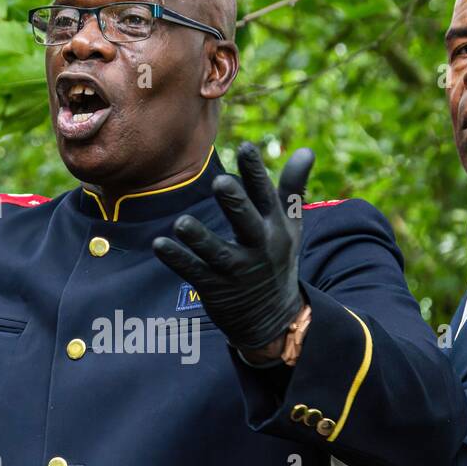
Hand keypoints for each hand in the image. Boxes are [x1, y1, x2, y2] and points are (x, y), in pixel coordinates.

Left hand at [153, 142, 312, 351]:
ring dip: (199, 238)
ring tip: (181, 223)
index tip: (245, 147)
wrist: (273, 318)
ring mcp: (237, 270)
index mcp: (276, 226)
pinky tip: (159, 244)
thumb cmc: (278, 259)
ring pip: (217, 252)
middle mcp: (259, 247)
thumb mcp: (291, 226)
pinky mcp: (216, 288)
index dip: (255, 172)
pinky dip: (178, 260)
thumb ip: (293, 188)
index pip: (267, 195)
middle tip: (220, 181)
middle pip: (247, 222)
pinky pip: (195, 272)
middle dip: (235, 203)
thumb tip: (307, 150)